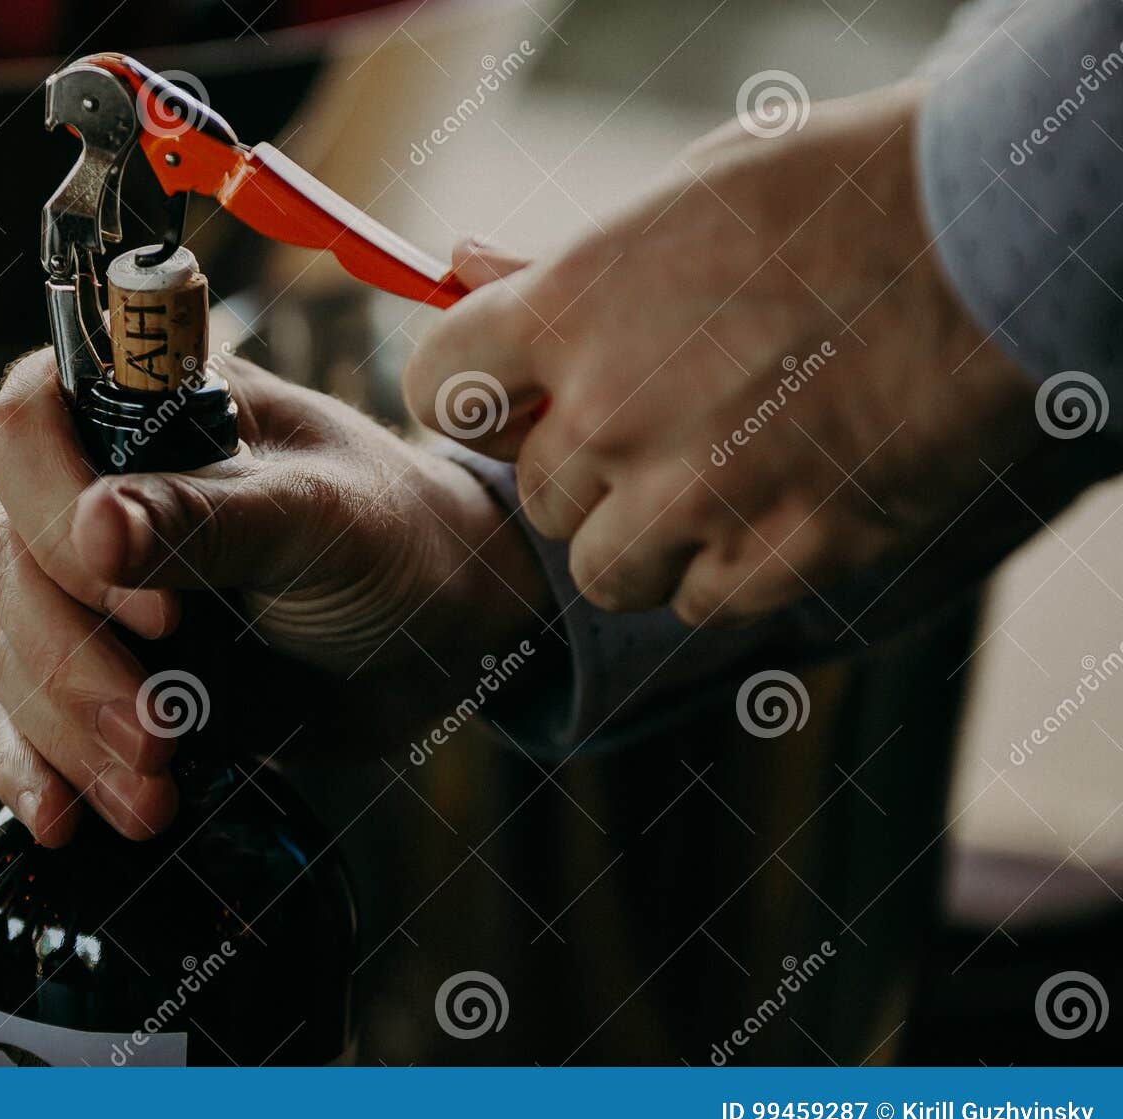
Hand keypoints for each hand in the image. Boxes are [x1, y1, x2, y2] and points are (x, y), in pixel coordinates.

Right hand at [0, 349, 549, 845]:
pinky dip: (40, 769)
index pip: (26, 433)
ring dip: (70, 733)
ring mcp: (88, 585)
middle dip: (77, 665)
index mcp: (144, 407)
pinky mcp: (102, 669)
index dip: (58, 519)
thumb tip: (96, 527)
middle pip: (13, 565)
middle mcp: (93, 486)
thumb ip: (211, 517)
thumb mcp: (318, 518)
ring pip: (17, 652)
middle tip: (159, 734)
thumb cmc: (395, 534)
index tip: (159, 615)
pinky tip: (61, 818)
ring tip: (150, 797)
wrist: (438, 634)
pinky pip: (29, 719)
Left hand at [402, 81, 1037, 626]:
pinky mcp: (778, 559)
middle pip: (533, 493)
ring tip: (723, 470)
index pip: (441, 389)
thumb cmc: (837, 197)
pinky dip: (725, 571)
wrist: (996, 242)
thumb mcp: (680, 200)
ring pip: (601, 570)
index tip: (512, 399)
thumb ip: (560, 264)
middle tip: (665, 420)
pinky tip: (779, 504)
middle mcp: (610, 415)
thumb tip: (462, 269)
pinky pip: (696, 604)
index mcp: (571, 309)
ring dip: (643, 535)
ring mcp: (692, 497)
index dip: (474, 398)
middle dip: (582, 468)